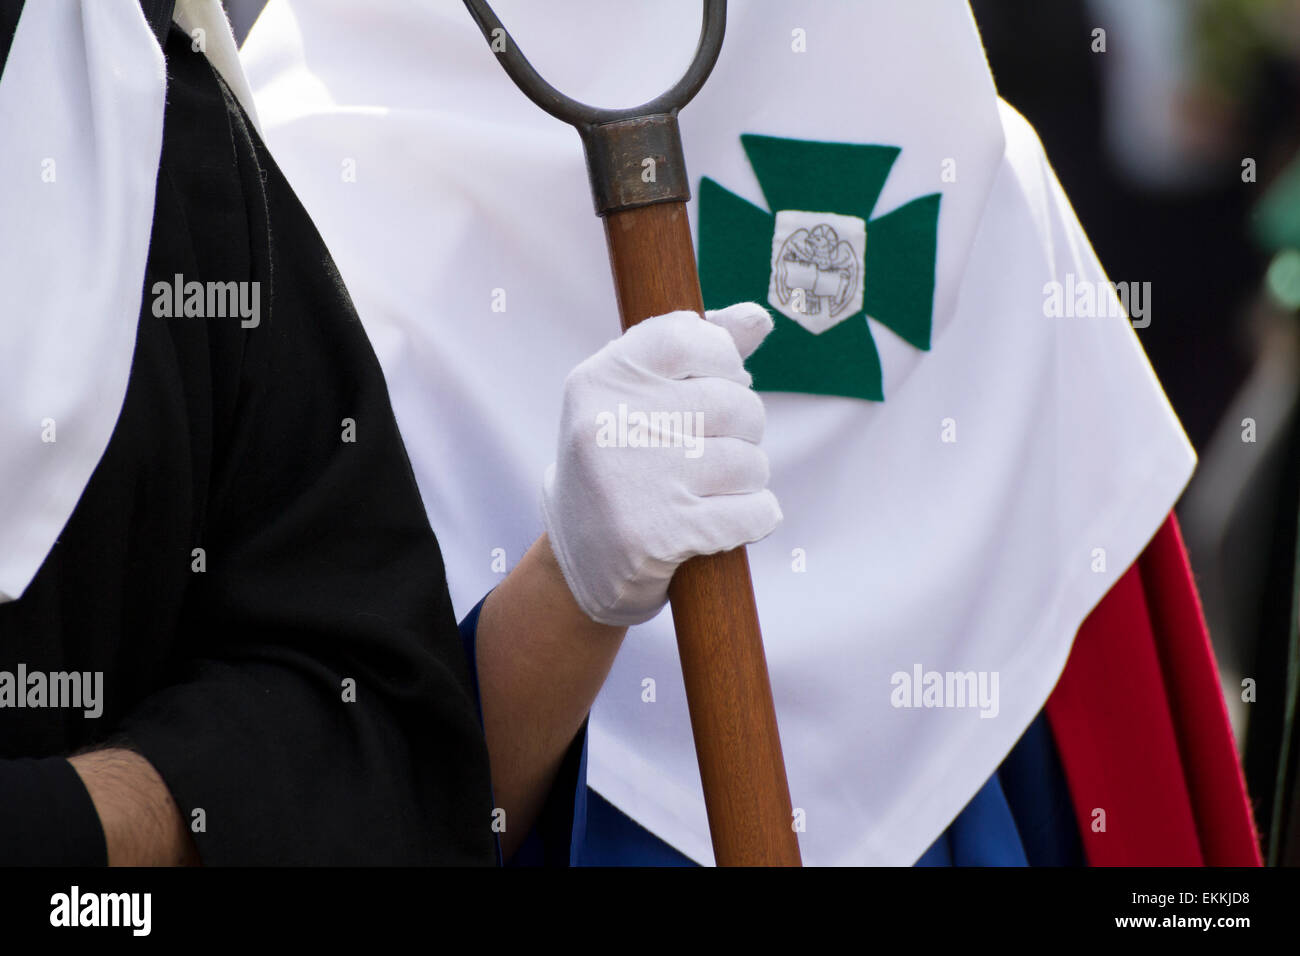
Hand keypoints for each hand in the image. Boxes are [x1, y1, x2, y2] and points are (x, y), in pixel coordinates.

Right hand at [542, 302, 781, 626]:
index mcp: (601, 380)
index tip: (715, 388)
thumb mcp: (636, 401)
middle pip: (737, 403)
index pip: (690, 336)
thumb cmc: (621, 468)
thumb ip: (696, 353)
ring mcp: (634, 479)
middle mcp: (610, 423)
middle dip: (743, 432)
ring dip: (747, 481)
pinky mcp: (660, 534)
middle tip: (714, 454)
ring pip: (750, 461)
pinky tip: (726, 524)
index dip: (722, 362)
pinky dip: (755, 519)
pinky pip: (755, 512)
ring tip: (710, 492)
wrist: (579, 565)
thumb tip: (757, 318)